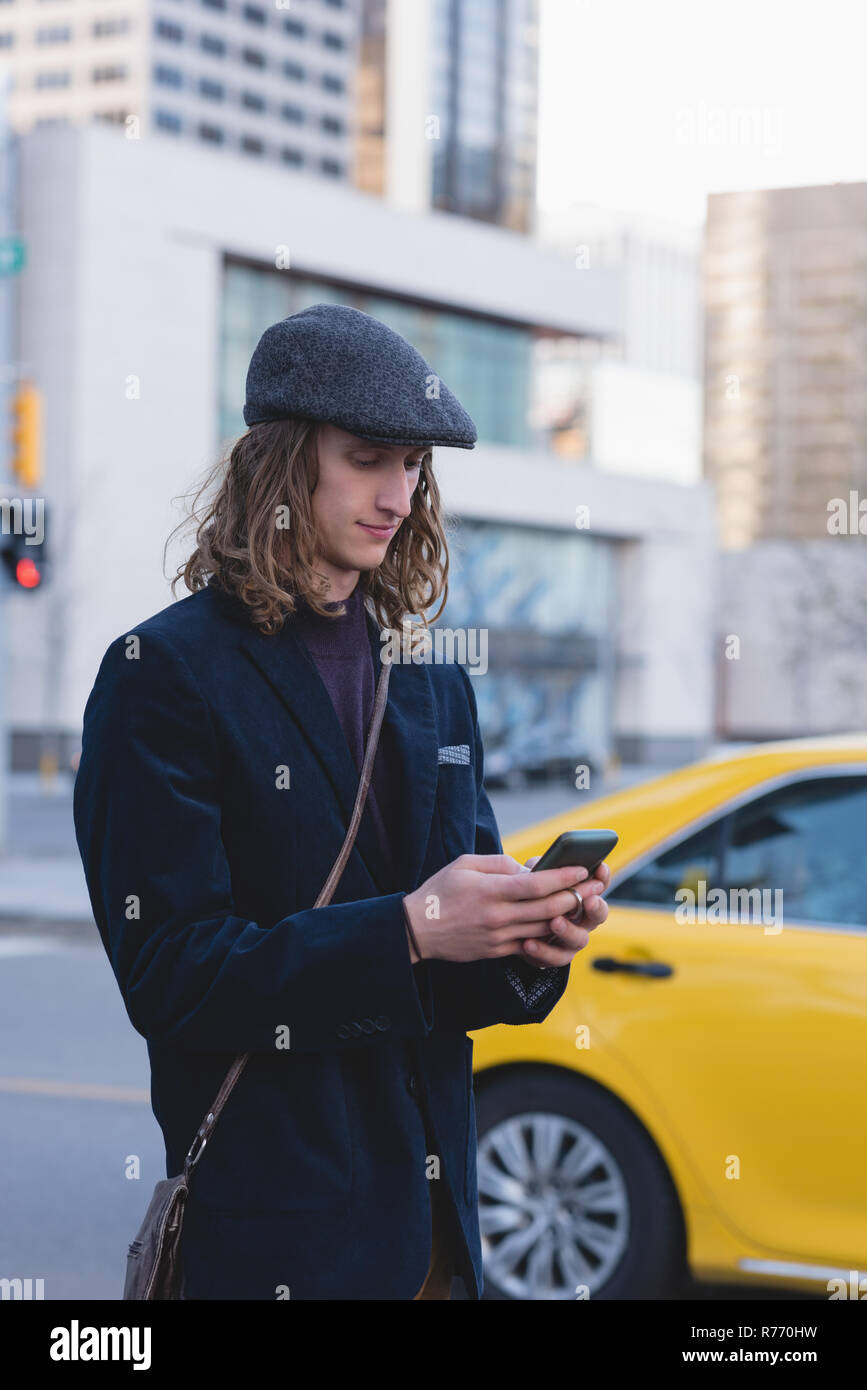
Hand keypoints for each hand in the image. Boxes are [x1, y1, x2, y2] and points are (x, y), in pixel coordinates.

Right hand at [403, 854, 598, 963]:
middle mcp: (497, 916)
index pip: (535, 885)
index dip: (563, 877)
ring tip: (584, 902)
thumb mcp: (464, 864)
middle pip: (547, 908)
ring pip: (544, 928)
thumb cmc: (439, 891)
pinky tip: (561, 923)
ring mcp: (499, 937)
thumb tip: (528, 869)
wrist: (416, 931)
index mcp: (489, 891)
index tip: (582, 868)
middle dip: (576, 896)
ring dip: (568, 916)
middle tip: (596, 885)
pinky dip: (549, 933)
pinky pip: (531, 944)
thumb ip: (498, 863)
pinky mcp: (498, 951)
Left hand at [515, 856, 609, 968]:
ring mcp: (572, 939)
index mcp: (581, 896)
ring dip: (569, 930)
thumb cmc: (528, 895)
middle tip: (589, 900)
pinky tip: (529, 943)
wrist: (513, 928)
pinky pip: (555, 957)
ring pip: (580, 939)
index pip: (599, 885)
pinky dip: (543, 951)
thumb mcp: (533, 878)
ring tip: (555, 922)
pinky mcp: (556, 956)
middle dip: (596, 907)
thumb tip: (540, 864)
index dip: (602, 878)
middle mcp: (583, 919)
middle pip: (599, 914)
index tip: (600, 868)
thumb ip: (540, 869)